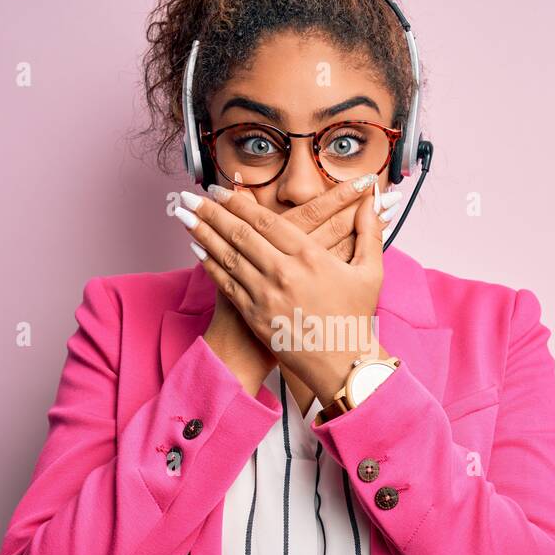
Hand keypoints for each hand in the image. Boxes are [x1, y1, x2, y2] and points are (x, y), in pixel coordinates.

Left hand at [176, 172, 398, 404]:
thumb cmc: (355, 318)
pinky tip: (196, 249)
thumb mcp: (370, 273)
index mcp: (310, 257)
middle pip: (240, 233)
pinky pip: (226, 284)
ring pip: (227, 256)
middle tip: (192, 195)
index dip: (239, 202)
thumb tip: (371, 202)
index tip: (222, 189)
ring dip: (202, 232)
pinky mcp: (255, 316)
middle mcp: (284, 273)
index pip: (267, 221)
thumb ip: (369, 233)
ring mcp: (266, 295)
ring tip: (184, 214)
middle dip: (212, 211)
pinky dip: (209, 264)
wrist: (341, 364)